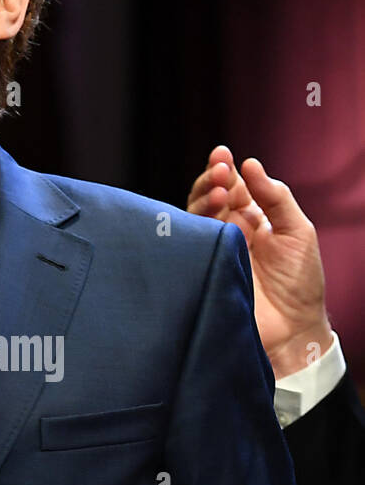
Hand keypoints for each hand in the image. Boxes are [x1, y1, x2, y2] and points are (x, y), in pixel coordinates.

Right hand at [187, 145, 329, 378]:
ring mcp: (210, 249)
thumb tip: (249, 165)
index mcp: (250, 220)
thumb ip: (275, 197)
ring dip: (202, 199)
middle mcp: (226, 231)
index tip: (223, 154)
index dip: (223, 170)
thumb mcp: (298, 232)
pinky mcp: (198, 267)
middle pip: (207, 197)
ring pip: (192, 215)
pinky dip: (189, 224)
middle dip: (210, 180)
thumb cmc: (299, 283)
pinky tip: (202, 216)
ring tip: (217, 193)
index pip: (230, 188)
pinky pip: (184, 241)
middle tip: (219, 171)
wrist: (292, 330)